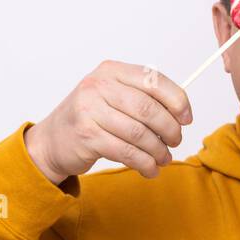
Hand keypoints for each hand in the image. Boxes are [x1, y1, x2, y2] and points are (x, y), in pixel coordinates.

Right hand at [25, 61, 192, 181]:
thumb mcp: (113, 97)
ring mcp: (89, 111)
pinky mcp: (87, 136)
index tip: (186, 119)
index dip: (176, 100)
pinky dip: (144, 163)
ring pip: (139, 133)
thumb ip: (143, 98)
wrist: (53, 141)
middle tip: (175, 142)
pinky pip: (126, 152)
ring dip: (158, 150)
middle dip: (169, 129)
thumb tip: (182, 113)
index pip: (153, 80)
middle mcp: (98, 86)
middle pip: (148, 108)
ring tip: (163, 158)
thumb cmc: (91, 118)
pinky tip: (150, 169)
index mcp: (111, 71)